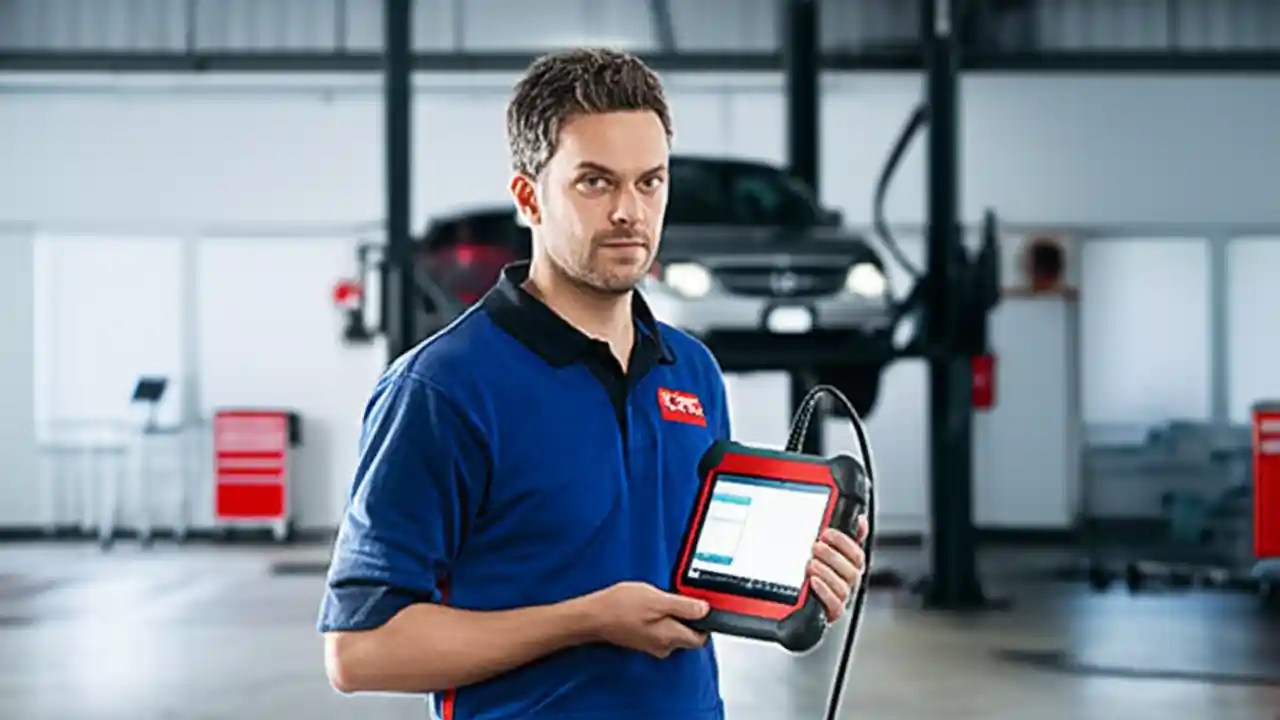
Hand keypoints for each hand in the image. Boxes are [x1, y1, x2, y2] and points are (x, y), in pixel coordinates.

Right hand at [585, 581, 709, 658]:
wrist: (592, 617)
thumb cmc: (620, 607)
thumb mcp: (657, 599)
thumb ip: (684, 606)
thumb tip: (705, 610)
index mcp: (670, 637)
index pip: (700, 638)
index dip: (704, 622)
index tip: (700, 605)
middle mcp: (663, 646)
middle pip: (687, 635)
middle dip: (686, 617)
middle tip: (676, 598)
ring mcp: (651, 645)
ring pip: (672, 632)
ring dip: (671, 616)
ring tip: (657, 599)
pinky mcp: (641, 640)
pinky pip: (658, 630)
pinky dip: (658, 618)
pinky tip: (647, 606)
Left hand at [807, 516, 868, 622]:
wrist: (799, 600)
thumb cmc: (818, 571)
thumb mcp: (829, 550)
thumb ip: (843, 537)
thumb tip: (860, 519)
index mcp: (852, 565)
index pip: (857, 553)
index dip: (843, 541)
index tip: (826, 533)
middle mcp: (850, 582)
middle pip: (852, 570)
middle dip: (832, 556)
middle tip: (816, 547)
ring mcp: (842, 598)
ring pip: (843, 587)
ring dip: (826, 572)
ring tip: (811, 564)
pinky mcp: (832, 612)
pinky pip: (835, 605)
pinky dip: (824, 592)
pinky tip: (813, 581)